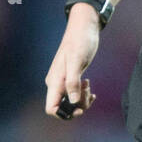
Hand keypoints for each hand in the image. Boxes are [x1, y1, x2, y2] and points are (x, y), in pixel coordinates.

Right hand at [44, 4, 99, 118]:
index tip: (79, 109)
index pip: (51, 108)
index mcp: (55, 81)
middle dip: (77, 106)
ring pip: (70, 101)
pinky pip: (74, 94)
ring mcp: (62, 80)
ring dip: (81, 99)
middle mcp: (56, 83)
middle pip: (62, 107)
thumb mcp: (78, 60)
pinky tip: (91, 89)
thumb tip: (73, 101)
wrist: (84, 28)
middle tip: (89, 92)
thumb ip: (73, 81)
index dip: (64, 113)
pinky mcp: (70, 77)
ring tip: (89, 86)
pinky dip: (83, 95)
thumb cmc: (80, 41)